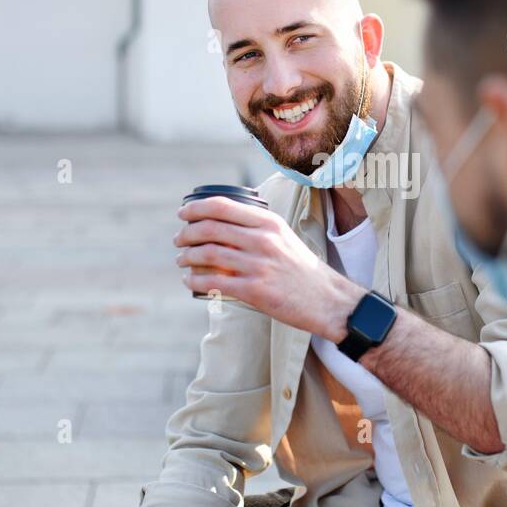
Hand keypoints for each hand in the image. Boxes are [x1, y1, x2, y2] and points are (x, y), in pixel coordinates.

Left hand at [174, 196, 365, 339]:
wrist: (327, 300)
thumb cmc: (302, 269)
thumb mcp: (284, 237)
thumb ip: (257, 228)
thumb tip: (223, 222)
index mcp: (268, 223)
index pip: (222, 206)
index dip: (196, 208)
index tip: (183, 213)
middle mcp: (262, 240)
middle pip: (209, 229)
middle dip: (186, 233)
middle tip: (179, 240)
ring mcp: (258, 265)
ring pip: (207, 254)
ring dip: (187, 257)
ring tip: (181, 260)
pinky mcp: (254, 290)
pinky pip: (214, 282)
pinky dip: (195, 280)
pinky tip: (189, 280)